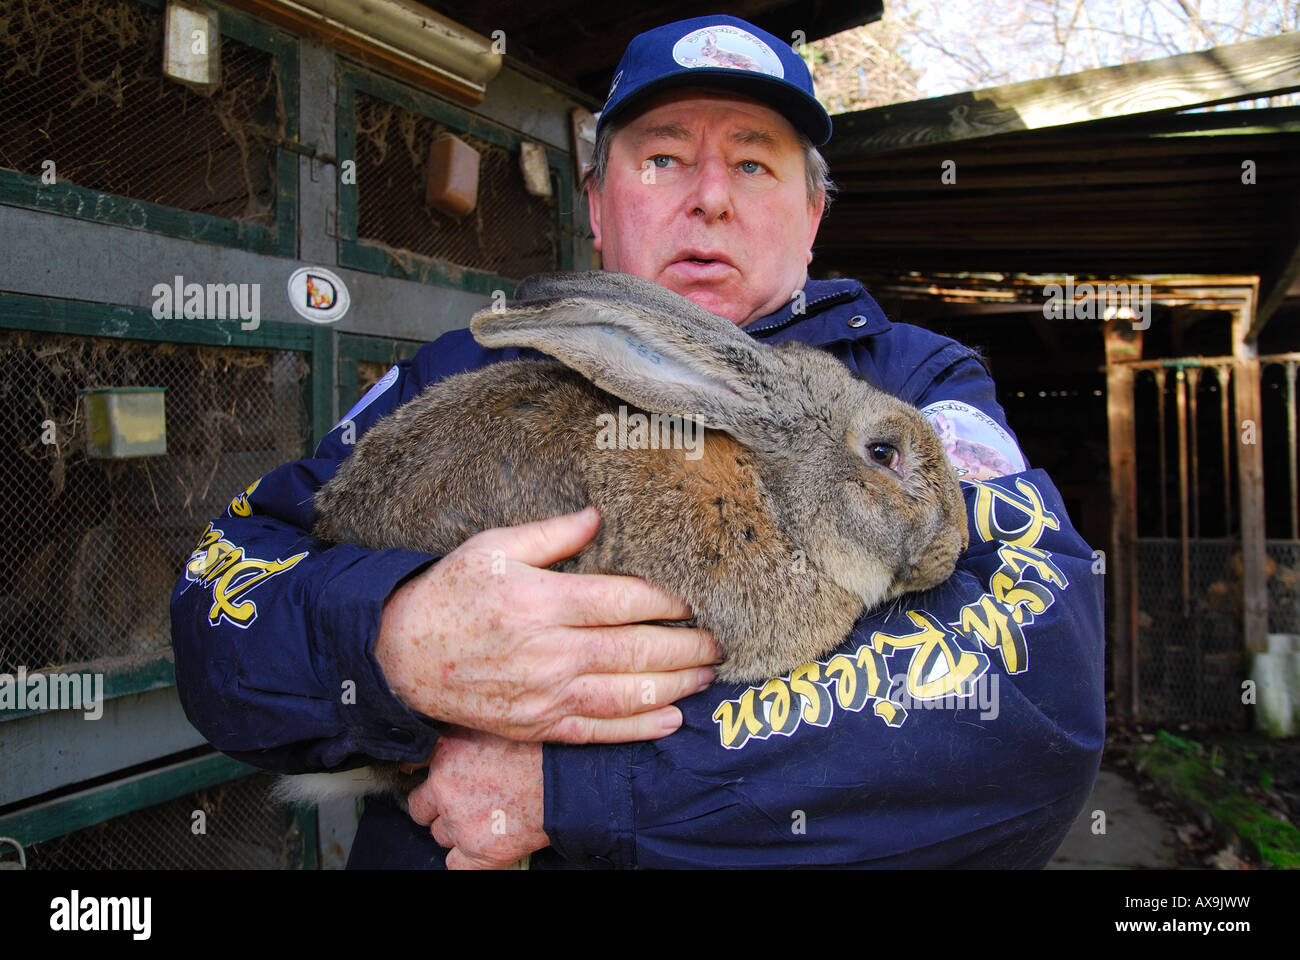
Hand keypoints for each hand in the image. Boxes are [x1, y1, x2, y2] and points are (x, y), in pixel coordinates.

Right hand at [374, 505, 719, 741]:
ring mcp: (543, 695)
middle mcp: (548, 652)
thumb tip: (598, 516)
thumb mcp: (492, 548)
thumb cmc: (449, 594)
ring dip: (673, 686)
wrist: (401, 657)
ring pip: (624, 694)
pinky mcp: (536, 726)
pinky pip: (597, 731)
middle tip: (718, 641)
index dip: (665, 602)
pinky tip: (670, 720)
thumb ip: (550, 534)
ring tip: (706, 676)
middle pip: (633, 649)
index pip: (621, 601)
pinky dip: (637, 729)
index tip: (693, 600)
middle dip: (684, 646)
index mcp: (541, 602)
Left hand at [406, 726, 546, 869]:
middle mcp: (445, 789)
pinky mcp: (479, 852)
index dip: (429, 775)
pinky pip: (454, 865)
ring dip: (456, 830)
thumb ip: (461, 735)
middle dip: (439, 807)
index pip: (412, 768)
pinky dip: (466, 857)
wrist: (570, 781)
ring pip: (440, 835)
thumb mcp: (493, 725)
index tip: (439, 779)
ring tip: (485, 817)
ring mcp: (460, 823)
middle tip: (466, 801)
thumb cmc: (540, 750)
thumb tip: (437, 744)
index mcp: (446, 752)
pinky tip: (483, 842)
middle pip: (421, 809)